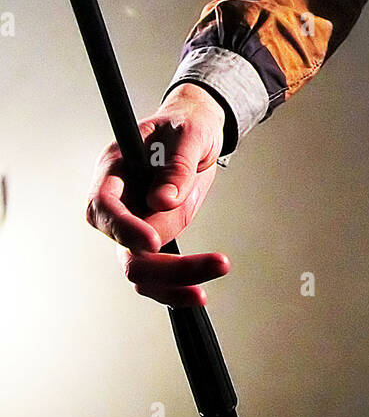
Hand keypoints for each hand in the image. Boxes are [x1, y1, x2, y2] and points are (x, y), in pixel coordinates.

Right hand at [85, 84, 229, 308]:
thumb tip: (162, 200)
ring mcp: (135, 223)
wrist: (198, 130)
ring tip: (218, 267)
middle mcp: (119, 201)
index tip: (153, 241)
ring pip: (140, 268)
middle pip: (123, 247)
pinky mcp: (154, 236)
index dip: (123, 227)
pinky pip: (156, 271)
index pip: (103, 205)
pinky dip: (175, 286)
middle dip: (162, 265)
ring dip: (176, 279)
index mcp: (115, 168)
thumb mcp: (191, 133)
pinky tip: (198, 292)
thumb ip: (177, 165)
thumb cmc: (188, 124)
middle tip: (210, 264)